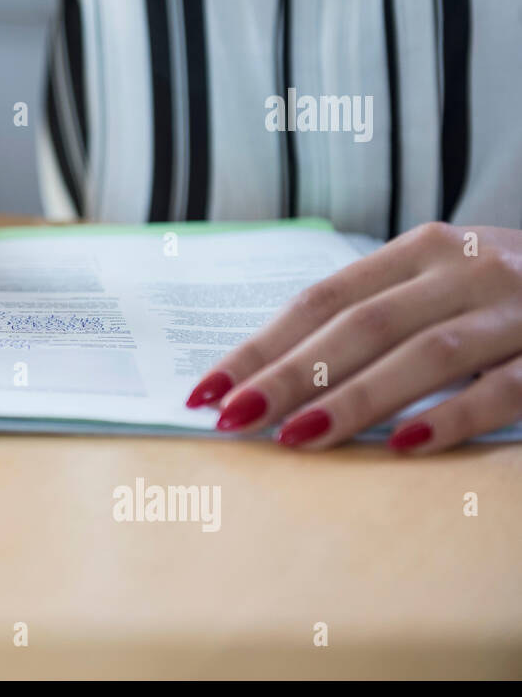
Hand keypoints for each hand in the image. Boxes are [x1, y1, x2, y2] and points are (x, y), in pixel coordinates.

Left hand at [186, 223, 521, 452]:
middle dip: (287, 375)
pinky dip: (454, 417)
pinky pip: (505, 389)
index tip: (206, 389)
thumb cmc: (508, 293)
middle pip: (360, 327)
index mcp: (422, 249)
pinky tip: (405, 447)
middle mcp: (466, 268)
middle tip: (232, 420)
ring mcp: (517, 309)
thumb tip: (273, 373)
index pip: (322, 300)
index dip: (261, 345)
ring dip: (354, 399)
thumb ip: (377, 314)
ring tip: (297, 438)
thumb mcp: (441, 283)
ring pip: (424, 356)